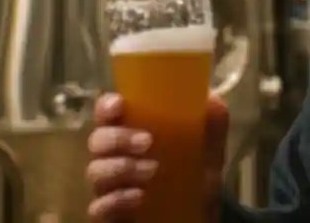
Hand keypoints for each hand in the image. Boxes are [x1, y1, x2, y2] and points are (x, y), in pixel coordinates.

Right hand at [85, 92, 229, 221]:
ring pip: (95, 172)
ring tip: (152, 171)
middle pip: (97, 140)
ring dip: (122, 168)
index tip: (120, 104)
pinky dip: (117, 200)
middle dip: (118, 138)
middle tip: (147, 142)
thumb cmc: (195, 178)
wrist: (197, 217)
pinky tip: (138, 197)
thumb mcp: (209, 153)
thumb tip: (213, 99)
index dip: (106, 106)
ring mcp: (109, 187)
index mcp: (132, 133)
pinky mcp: (110, 215)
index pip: (107, 114)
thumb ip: (212, 127)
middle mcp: (114, 158)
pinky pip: (99, 207)